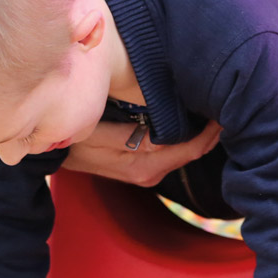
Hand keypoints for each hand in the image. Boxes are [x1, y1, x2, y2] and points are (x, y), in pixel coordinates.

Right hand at [61, 120, 222, 186]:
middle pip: (191, 153)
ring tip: (214, 110)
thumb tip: (167, 135)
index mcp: (143, 166)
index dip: (211, 132)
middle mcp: (149, 173)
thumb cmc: (70, 137)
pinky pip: (170, 152)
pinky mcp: (139, 166)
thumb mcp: (98, 134)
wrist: (49, 152)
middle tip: (228, 103)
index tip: (226, 111)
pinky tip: (191, 121)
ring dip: (198, 134)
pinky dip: (184, 137)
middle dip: (210, 132)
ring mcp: (145, 172)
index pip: (190, 150)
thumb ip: (133, 136)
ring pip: (182, 153)